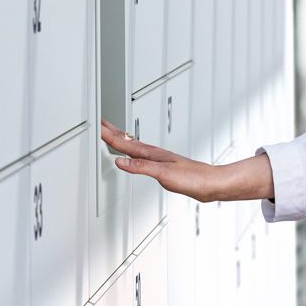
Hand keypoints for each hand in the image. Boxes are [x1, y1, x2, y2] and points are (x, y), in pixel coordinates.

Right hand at [99, 119, 267, 202]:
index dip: (109, 135)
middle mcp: (154, 154)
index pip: (125, 143)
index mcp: (151, 154)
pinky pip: (140, 155)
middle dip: (112, 131)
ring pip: (134, 146)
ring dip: (120, 139)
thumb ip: (141, 167)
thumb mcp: (163, 174)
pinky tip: (132, 154)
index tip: (96, 126)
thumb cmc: (192, 178)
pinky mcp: (162, 166)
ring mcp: (158, 159)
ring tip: (111, 134)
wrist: (210, 184)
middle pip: (128, 140)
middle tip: (99, 122)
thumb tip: (120, 161)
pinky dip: (131, 151)